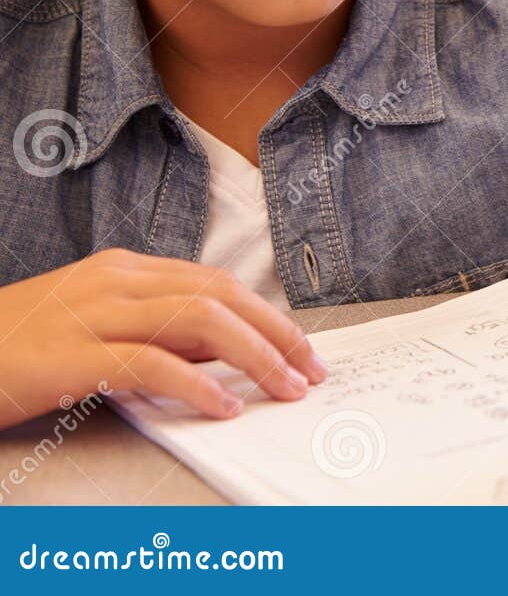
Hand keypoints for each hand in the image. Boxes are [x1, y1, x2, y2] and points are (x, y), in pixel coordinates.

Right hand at [0, 249, 326, 427]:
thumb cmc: (18, 350)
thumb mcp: (97, 329)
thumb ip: (158, 334)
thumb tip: (228, 355)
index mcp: (124, 270)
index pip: (217, 284)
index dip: (268, 316)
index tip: (303, 349)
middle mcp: (113, 281)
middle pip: (219, 296)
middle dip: (276, 333)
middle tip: (310, 371)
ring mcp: (88, 313)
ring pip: (196, 320)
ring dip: (253, 355)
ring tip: (284, 388)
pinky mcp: (66, 355)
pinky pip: (146, 362)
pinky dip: (193, 383)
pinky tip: (222, 405)